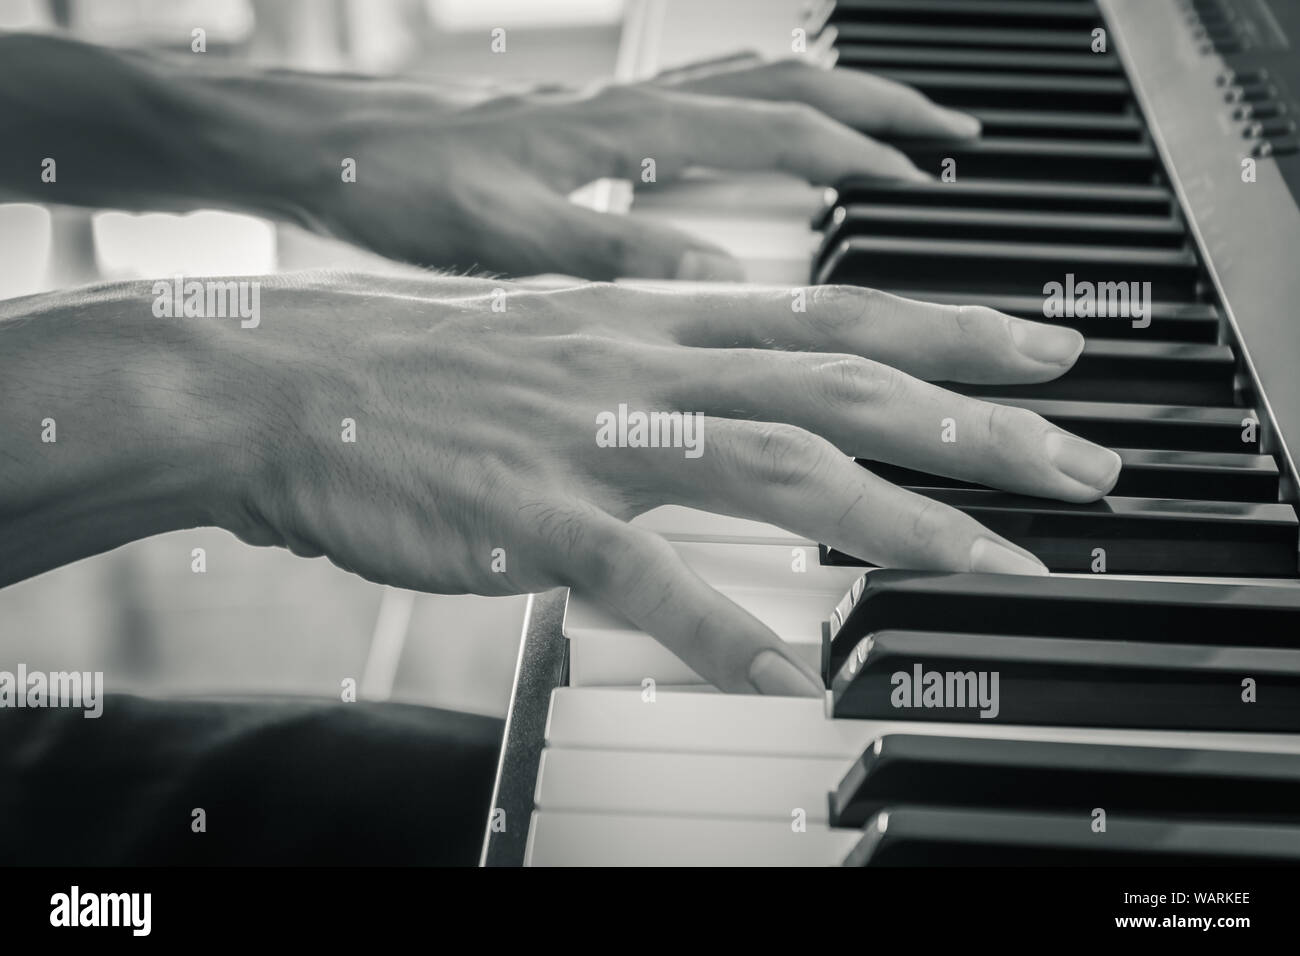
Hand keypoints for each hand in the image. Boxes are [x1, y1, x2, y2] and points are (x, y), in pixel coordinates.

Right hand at [210, 276, 1118, 695]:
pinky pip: (643, 574)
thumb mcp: (570, 334)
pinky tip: (786, 671)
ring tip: (993, 563)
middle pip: (845, 382)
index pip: (838, 314)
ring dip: (896, 517)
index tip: (1042, 352)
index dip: (952, 329)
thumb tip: (749, 384)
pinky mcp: (533, 515)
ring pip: (777, 464)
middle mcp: (647, 362)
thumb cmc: (430, 371)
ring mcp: (594, 436)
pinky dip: (721, 626)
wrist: (293, 385)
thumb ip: (668, 355)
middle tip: (1078, 460)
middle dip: (976, 421)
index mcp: (657, 318)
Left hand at [291, 58, 980, 279]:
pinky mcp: (589, 123)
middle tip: (956, 139)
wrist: (320, 146)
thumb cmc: (396, 186)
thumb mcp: (508, 239)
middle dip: (883, 111)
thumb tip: (725, 289)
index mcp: (626, 132)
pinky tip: (770, 140)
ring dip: (834, 101)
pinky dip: (761, 109)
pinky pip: (701, 98)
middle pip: (790, 90)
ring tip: (895, 130)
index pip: (779, 132)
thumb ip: (619, 258)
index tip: (933, 184)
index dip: (865, 156)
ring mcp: (614, 108)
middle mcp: (633, 106)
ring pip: (751, 84)